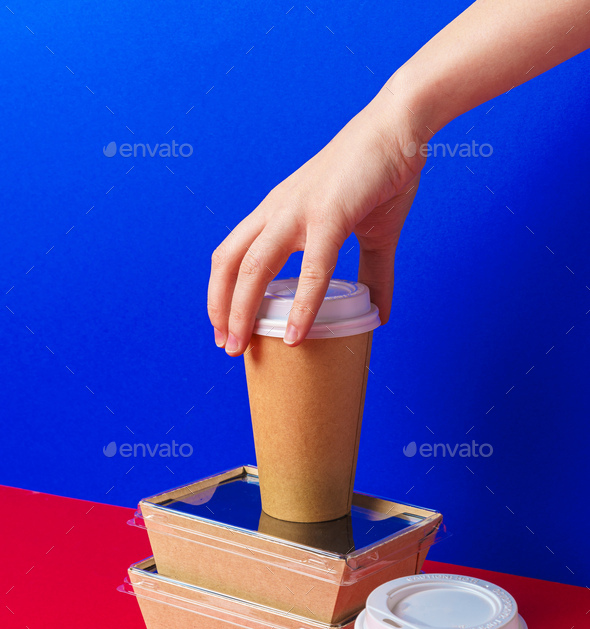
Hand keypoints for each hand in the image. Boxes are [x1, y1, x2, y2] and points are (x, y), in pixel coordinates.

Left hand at [207, 89, 423, 355]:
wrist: (401, 125)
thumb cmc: (381, 174)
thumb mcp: (372, 233)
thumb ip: (372, 275)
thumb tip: (380, 314)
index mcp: (278, 212)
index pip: (232, 255)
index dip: (222, 294)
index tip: (227, 329)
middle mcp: (278, 210)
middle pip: (228, 264)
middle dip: (220, 309)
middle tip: (227, 347)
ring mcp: (299, 211)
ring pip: (253, 267)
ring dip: (242, 311)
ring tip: (242, 347)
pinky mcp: (330, 214)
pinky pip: (312, 269)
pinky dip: (300, 306)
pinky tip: (296, 335)